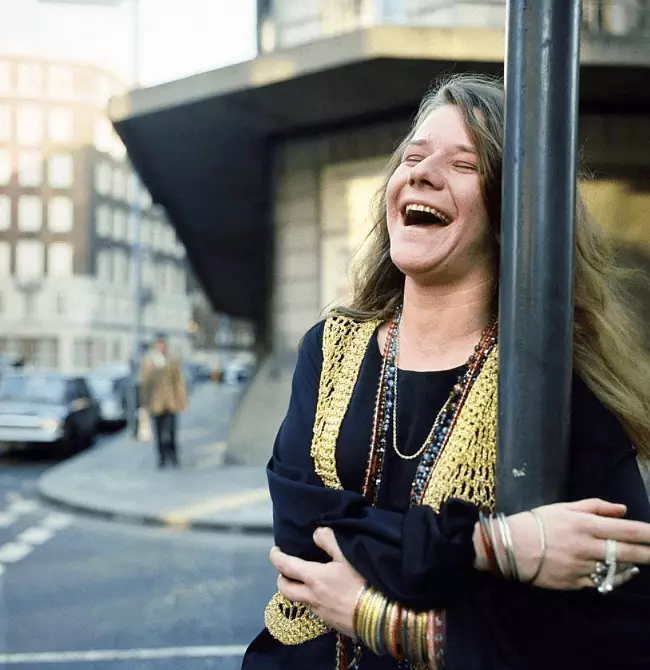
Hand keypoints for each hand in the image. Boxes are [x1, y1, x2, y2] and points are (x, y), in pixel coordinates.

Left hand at [269, 527, 365, 637]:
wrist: (380, 616)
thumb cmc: (363, 582)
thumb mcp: (347, 555)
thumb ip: (329, 540)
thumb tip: (316, 534)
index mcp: (314, 578)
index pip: (286, 567)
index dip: (277, 557)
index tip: (274, 551)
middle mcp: (312, 597)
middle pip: (285, 590)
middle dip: (281, 578)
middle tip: (285, 570)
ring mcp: (320, 612)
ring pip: (300, 601)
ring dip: (297, 590)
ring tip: (305, 582)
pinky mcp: (330, 623)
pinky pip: (314, 610)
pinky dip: (313, 600)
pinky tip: (326, 595)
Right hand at [503, 498, 649, 589]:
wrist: (509, 547)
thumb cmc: (535, 522)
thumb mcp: (563, 507)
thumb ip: (594, 506)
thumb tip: (623, 509)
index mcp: (584, 524)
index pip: (627, 530)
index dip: (648, 534)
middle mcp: (586, 546)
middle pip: (629, 552)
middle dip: (649, 553)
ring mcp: (582, 567)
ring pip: (618, 570)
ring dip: (632, 566)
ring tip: (639, 562)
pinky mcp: (576, 583)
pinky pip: (603, 582)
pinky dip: (614, 577)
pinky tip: (620, 572)